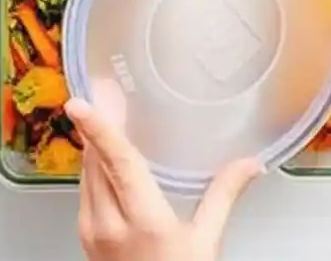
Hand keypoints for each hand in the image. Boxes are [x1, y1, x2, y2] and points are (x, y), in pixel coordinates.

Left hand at [66, 95, 260, 260]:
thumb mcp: (206, 242)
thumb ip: (223, 196)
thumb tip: (249, 166)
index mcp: (144, 222)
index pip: (117, 165)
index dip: (99, 130)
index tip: (81, 104)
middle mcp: (109, 225)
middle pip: (96, 162)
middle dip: (99, 123)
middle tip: (103, 89)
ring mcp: (92, 231)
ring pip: (86, 174)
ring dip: (93, 143)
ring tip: (102, 109)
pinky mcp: (86, 235)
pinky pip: (84, 189)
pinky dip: (93, 166)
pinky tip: (102, 154)